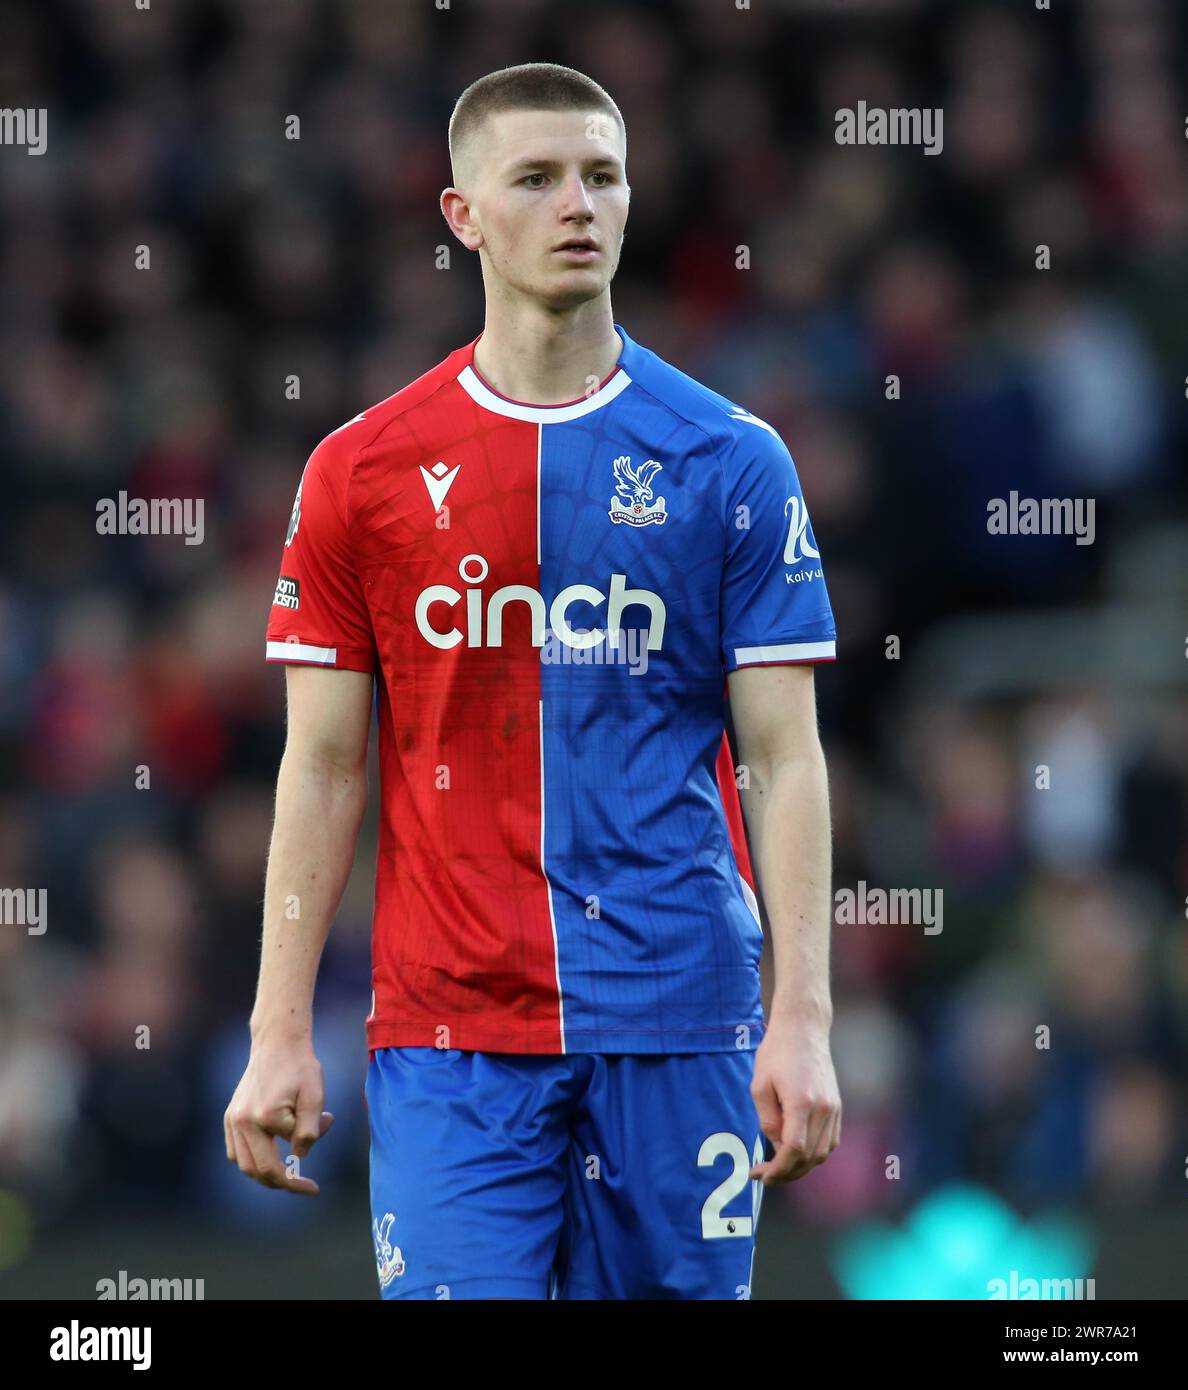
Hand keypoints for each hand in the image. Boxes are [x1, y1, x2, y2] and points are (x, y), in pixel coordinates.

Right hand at [224, 1036, 333, 1195]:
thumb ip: (309, 1132)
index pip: (279, 1164)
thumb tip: (299, 1158)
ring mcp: (231, 1119)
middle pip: (257, 1170)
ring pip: (243, 1164)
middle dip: (281, 1183)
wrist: (278, 1042)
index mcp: (264, 1117)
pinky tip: (271, 1157)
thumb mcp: (315, 1097)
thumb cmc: (301, 1067)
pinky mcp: (229, 1116)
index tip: (315, 1189)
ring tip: (289, 1172)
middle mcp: (241, 1121)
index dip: (297, 1181)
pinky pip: (236, 1151)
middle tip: (304, 1185)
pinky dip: (252, 1161)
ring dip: (265, 1175)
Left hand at [749, 1016, 840, 1184]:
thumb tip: (776, 1146)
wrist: (804, 1029)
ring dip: (801, 1167)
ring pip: (822, 1153)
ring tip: (779, 1167)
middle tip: (765, 1175)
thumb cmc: (776, 1052)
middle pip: (810, 1157)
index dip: (778, 1169)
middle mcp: (823, 1109)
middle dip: (787, 1173)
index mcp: (802, 1102)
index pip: (794, 1150)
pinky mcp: (837, 1107)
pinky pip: (830, 1141)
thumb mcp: (759, 1085)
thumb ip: (768, 1120)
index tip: (760, 1175)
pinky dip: (815, 1154)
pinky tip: (797, 1153)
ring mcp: (834, 1109)